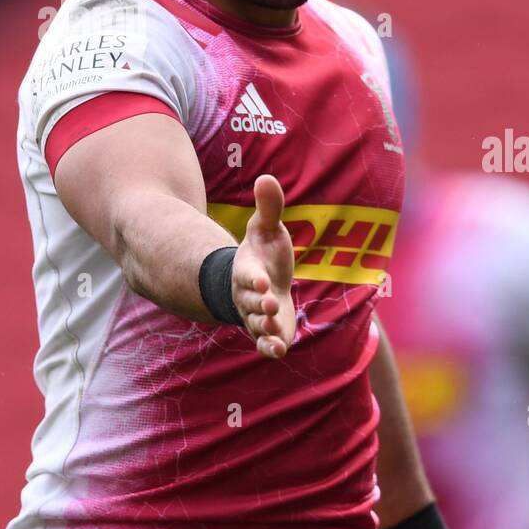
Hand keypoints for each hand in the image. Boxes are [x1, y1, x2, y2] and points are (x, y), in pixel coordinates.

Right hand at [233, 174, 296, 359]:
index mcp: (248, 271)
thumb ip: (269, 208)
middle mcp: (249, 296)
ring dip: (265, 328)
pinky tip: (280, 351)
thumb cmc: (265, 255)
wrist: (261, 284)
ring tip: (275, 330)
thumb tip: (266, 177)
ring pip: (257, 325)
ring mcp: (257, 316)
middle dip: (261, 304)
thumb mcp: (268, 230)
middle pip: (252, 303)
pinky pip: (265, 342)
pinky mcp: (268, 331)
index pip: (248, 276)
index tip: (262, 282)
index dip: (254, 279)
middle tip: (271, 304)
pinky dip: (270, 347)